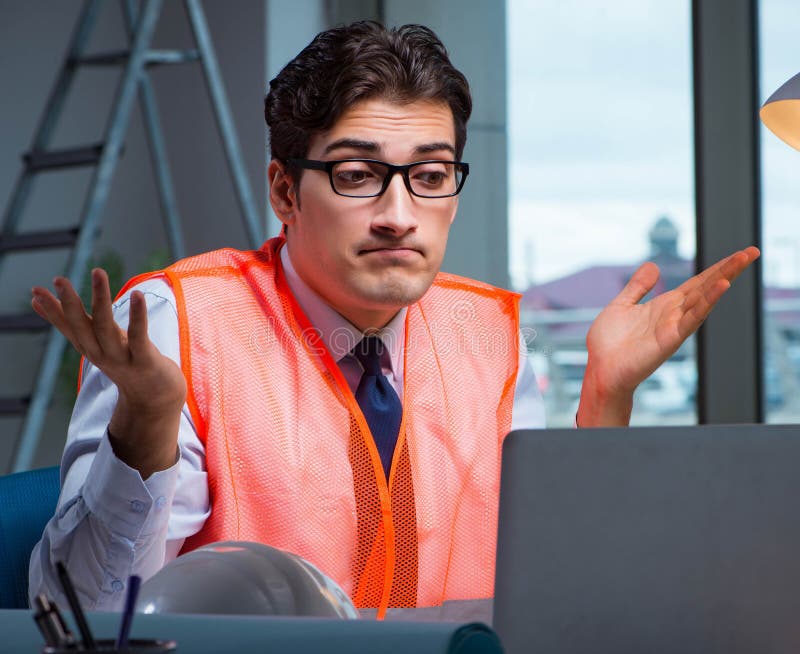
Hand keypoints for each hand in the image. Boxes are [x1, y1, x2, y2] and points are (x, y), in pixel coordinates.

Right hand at [31, 269, 185, 476]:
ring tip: (97, 272)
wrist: (154, 398)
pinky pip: (139, 336)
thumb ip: (70, 323)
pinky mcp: (145, 360)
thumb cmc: (123, 362)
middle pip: (81, 327)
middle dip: (69, 303)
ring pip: (107, 327)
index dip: (51, 310)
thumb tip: (36, 302)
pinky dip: (137, 316)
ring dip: (101, 299)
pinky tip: (137, 294)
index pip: (67, 327)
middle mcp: (100, 353)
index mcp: (89, 347)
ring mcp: (122, 358)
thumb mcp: (93, 342)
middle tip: (59, 280)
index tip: (35, 290)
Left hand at [576, 246, 759, 426]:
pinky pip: (692, 318)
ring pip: (704, 299)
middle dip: (729, 269)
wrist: (601, 369)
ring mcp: (674, 326)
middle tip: (752, 251)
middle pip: (707, 286)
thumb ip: (638, 286)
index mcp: (665, 305)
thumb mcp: (622, 305)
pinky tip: (720, 287)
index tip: (739, 253)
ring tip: (742, 262)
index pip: (697, 282)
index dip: (717, 267)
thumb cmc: (609, 343)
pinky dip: (707, 302)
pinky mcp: (670, 339)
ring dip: (723, 280)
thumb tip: (653, 265)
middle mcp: (674, 314)